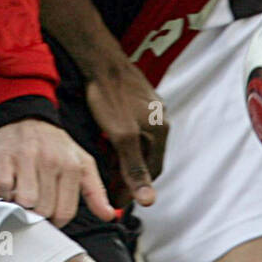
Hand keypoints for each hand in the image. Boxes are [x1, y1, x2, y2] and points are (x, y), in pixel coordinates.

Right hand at [0, 119, 114, 227]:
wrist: (24, 114)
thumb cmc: (53, 143)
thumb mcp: (81, 162)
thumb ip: (95, 191)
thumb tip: (108, 215)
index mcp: (71, 166)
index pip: (64, 212)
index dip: (56, 220)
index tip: (50, 215)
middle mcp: (51, 161)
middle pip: (44, 210)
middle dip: (38, 212)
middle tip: (35, 200)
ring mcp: (26, 159)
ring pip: (25, 202)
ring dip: (20, 203)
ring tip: (22, 192)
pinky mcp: (4, 158)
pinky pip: (3, 189)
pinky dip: (4, 192)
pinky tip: (10, 184)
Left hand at [85, 58, 168, 208]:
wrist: (100, 60)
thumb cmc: (110, 96)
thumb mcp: (122, 137)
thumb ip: (134, 169)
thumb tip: (148, 200)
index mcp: (161, 129)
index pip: (152, 170)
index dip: (136, 189)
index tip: (119, 201)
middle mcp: (159, 118)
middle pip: (147, 157)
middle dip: (130, 176)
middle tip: (111, 189)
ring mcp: (149, 108)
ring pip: (139, 143)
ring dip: (125, 159)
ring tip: (106, 169)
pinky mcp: (136, 99)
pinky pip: (133, 129)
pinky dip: (121, 143)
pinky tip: (106, 144)